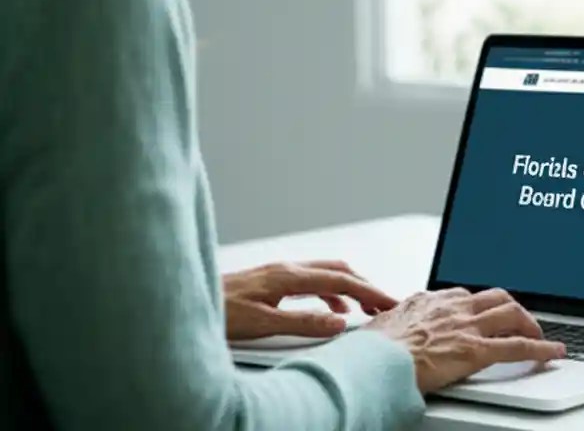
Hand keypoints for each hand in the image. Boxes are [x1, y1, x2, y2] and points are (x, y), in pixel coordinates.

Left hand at [223, 260, 398, 340]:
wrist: (186, 303)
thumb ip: (303, 322)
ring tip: (365, 309)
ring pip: (327, 274)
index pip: (341, 281)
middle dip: (366, 286)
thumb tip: (339, 321)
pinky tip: (332, 309)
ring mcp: (279, 273)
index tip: (389, 303)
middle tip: (385, 305)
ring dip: (350, 289)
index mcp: (289, 276)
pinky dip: (332, 293)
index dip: (369, 292)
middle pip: (339, 271)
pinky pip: (313, 282)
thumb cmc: (218, 313)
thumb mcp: (262, 324)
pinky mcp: (272, 281)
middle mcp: (287, 269)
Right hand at [365, 287, 565, 392]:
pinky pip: (518, 346)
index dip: (482, 305)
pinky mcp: (476, 350)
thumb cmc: (372, 351)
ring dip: (530, 323)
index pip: (466, 296)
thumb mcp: (384, 327)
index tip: (486, 312)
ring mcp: (467, 327)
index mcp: (430, 300)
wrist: (371, 364)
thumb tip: (393, 328)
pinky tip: (553, 353)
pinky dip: (541, 348)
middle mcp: (453, 307)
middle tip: (520, 321)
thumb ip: (398, 323)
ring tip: (539, 334)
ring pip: (512, 314)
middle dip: (513, 308)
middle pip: (496, 297)